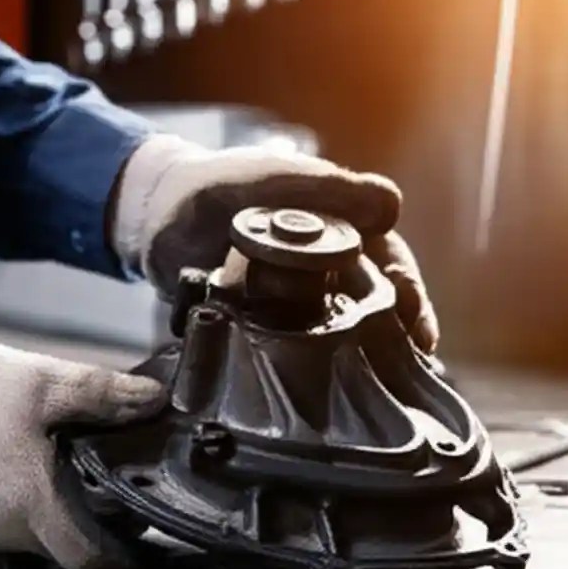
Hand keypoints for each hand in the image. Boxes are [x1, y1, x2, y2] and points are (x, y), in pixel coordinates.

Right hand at [0, 320, 164, 568]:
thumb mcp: (49, 383)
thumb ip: (106, 395)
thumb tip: (156, 400)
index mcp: (32, 504)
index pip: (88, 559)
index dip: (122, 562)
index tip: (146, 553)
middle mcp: (2, 532)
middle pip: (65, 548)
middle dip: (95, 529)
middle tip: (123, 498)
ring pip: (36, 539)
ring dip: (60, 517)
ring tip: (82, 481)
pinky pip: (6, 530)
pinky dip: (28, 511)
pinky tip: (37, 477)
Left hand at [111, 135, 439, 352]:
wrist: (154, 217)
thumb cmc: (220, 185)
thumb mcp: (277, 177)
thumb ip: (329, 187)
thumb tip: (393, 205)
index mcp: (344, 228)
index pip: (393, 260)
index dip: (409, 288)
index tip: (412, 312)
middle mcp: (333, 266)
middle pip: (381, 304)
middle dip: (402, 330)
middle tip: (413, 354)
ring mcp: (305, 301)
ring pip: (352, 331)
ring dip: (375, 355)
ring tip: (392, 380)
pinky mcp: (274, 330)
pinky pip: (309, 353)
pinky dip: (327, 371)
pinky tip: (344, 391)